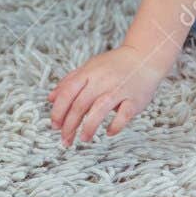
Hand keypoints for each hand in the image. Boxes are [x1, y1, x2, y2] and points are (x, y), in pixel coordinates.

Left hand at [48, 45, 166, 145]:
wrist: (145, 57)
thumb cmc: (115, 65)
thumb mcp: (89, 68)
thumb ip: (69, 82)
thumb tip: (50, 98)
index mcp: (89, 73)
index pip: (68, 93)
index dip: (59, 111)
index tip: (55, 125)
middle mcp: (102, 80)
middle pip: (80, 104)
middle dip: (70, 125)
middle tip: (65, 140)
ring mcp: (119, 89)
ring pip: (99, 110)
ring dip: (89, 127)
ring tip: (83, 139)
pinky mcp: (134, 99)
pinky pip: (124, 115)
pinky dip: (115, 126)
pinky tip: (109, 132)